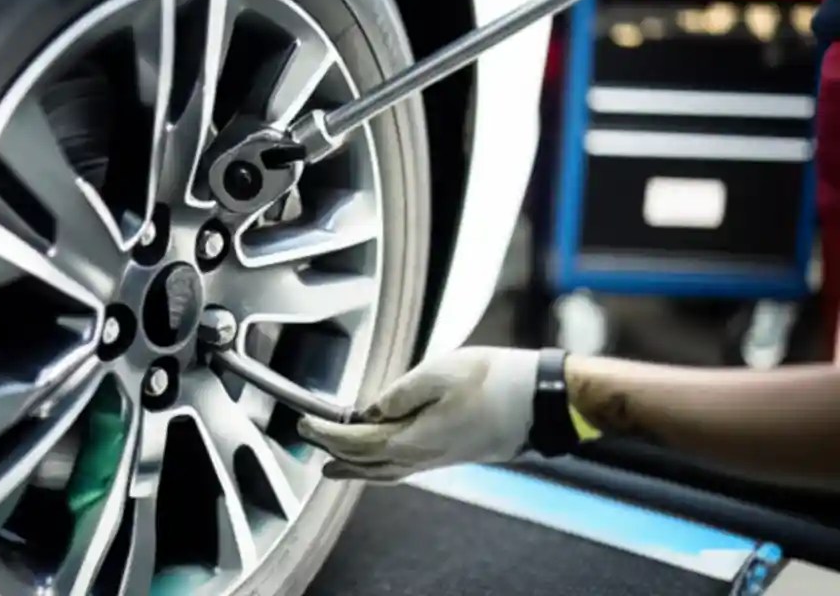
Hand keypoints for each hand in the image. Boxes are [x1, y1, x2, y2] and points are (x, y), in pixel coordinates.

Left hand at [297, 347, 538, 482]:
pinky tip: (379, 460)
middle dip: (335, 452)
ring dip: (356, 468)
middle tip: (309, 440)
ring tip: (333, 467)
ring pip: (386, 471)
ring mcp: (438, 459)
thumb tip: (371, 411)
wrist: (539, 401)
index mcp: (413, 439)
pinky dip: (380, 467)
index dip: (328, 434)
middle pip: (367, 462)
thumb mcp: (440, 373)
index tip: (304, 424)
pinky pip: (404, 468)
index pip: (358, 442)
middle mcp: (422, 457)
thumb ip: (400, 393)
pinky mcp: (451, 454)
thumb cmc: (495, 381)